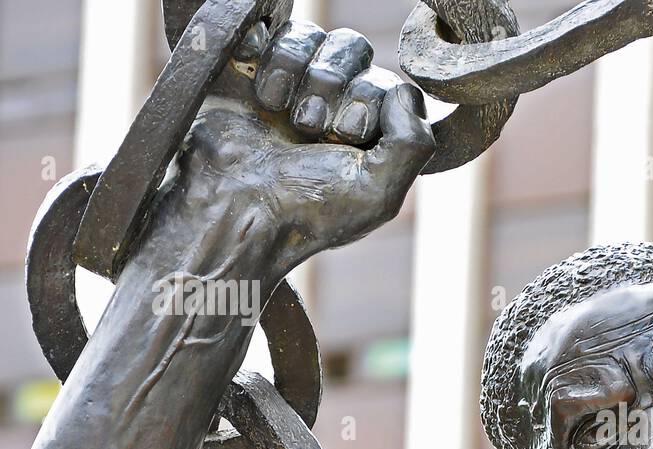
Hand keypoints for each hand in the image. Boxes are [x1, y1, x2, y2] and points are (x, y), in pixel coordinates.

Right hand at [168, 20, 434, 278]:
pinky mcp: (250, 67)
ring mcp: (292, 83)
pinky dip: (267, 55)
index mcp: (371, 133)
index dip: (369, 101)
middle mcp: (335, 103)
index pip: (391, 83)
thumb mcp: (378, 194)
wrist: (231, 205)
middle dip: (331, 85)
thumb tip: (404, 92)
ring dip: (297, 70)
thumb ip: (414, 143)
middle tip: (308, 126)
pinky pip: (271, 29)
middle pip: (354, 49)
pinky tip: (258, 92)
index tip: (345, 137)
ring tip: (278, 110)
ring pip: (312, 35)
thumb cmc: (305, 209)